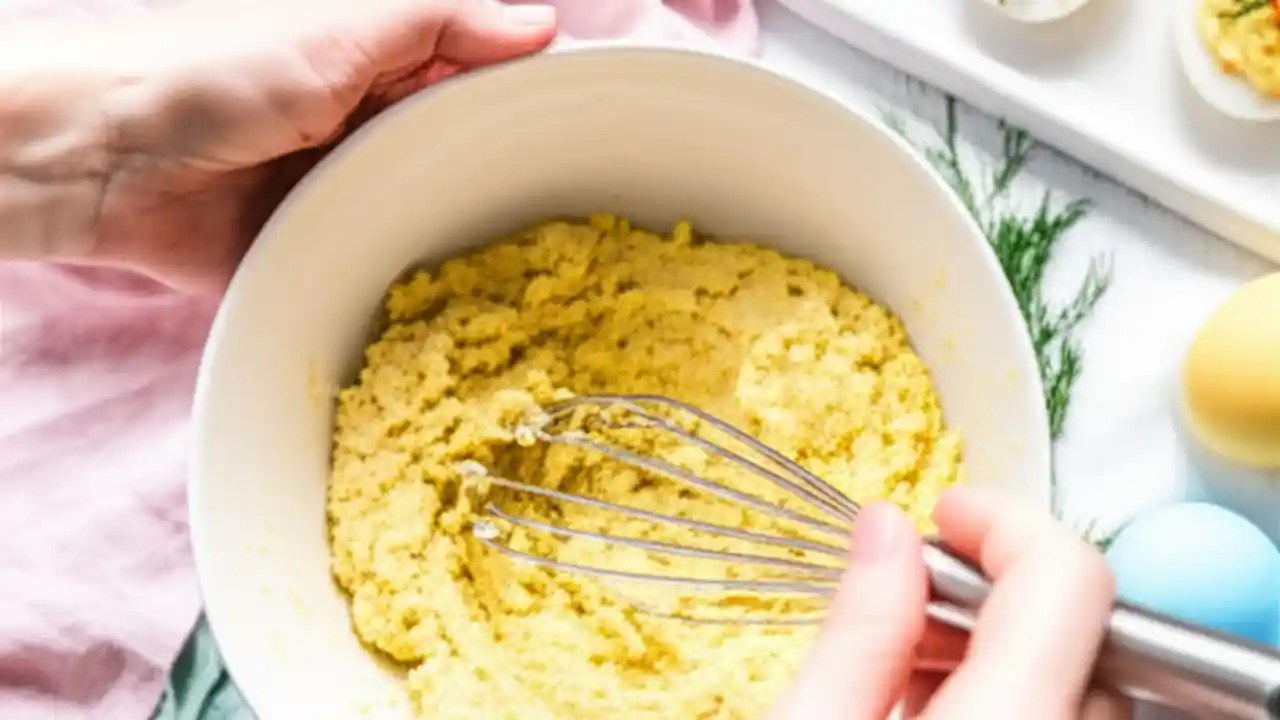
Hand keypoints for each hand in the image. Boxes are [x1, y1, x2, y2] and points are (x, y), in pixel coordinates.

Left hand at [27, 0, 554, 291]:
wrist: (106, 166)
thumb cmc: (218, 78)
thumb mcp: (340, 33)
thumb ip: (441, 25)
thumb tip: (544, 24)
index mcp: (387, 74)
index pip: (484, 87)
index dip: (539, 108)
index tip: (606, 137)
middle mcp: (377, 138)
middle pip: (468, 163)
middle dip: (519, 190)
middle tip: (595, 230)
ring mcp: (352, 204)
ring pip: (434, 225)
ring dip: (477, 250)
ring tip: (557, 285)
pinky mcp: (324, 260)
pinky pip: (385, 279)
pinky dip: (421, 299)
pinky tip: (480, 321)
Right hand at [769, 487, 1131, 719]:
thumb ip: (857, 631)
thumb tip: (884, 528)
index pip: (1067, 579)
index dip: (1005, 522)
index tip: (943, 513)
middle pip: (1084, 629)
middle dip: (998, 588)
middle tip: (907, 594)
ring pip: (1084, 681)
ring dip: (1006, 646)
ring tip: (906, 668)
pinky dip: (1015, 695)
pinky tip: (930, 711)